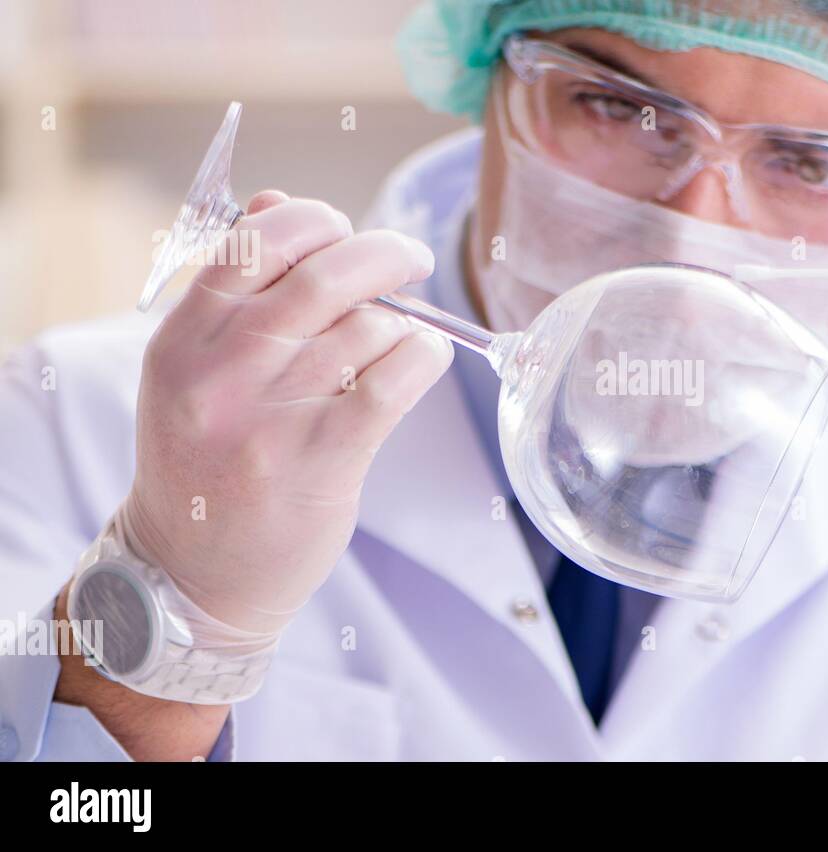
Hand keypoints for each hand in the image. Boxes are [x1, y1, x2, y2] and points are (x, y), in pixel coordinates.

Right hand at [124, 190, 452, 633]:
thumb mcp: (191, 370)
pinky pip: (395, 378)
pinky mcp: (321, 457)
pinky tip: (423, 358)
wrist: (195, 571)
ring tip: (403, 338)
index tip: (345, 233)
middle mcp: (219, 371)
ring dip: (404, 320)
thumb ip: (234, 288)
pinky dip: (424, 354)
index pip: (256, 242)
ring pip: (368, 326)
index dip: (315, 222)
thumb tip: (278, 199)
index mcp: (182, 339)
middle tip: (411, 258)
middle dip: (385, 252)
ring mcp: (270, 415)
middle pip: (326, 273)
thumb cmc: (207, 459)